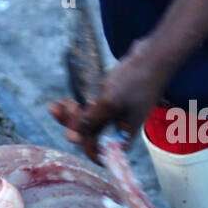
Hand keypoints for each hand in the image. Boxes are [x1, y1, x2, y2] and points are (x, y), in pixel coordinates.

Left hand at [49, 38, 166, 162]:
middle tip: (58, 111)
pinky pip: (89, 109)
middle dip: (71, 125)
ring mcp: (114, 113)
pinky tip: (64, 101)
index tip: (71, 135)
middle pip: (90, 135)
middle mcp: (118, 127)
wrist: (152, 56)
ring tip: (55, 106)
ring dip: (69, 116)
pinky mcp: (110, 100)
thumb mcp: (111, 103)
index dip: (85, 145)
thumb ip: (92, 121)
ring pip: (87, 121)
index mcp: (123, 134)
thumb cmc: (136, 82)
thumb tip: (72, 137)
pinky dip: (77, 106)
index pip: (101, 151)